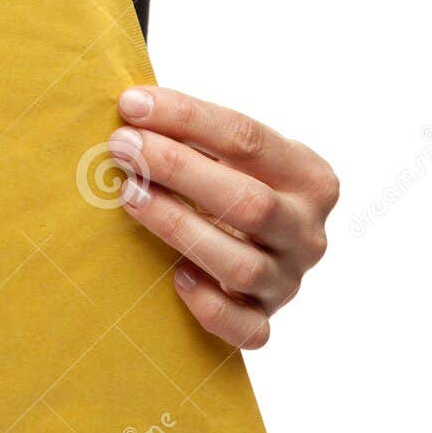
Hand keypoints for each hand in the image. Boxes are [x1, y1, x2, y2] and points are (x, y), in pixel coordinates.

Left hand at [107, 86, 337, 349]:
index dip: (186, 118)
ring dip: (178, 226)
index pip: (247, 139)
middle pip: (248, 202)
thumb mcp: (230, 153)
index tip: (130, 105)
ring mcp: (289, 280)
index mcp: (309, 177)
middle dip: (178, 168)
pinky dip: (210, 307)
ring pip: (240, 264)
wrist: (255, 246)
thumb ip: (193, 132)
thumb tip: (131, 107)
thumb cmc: (232, 185)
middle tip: (122, 147)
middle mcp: (307, 231)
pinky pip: (245, 328)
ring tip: (128, 195)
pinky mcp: (265, 320)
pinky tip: (174, 277)